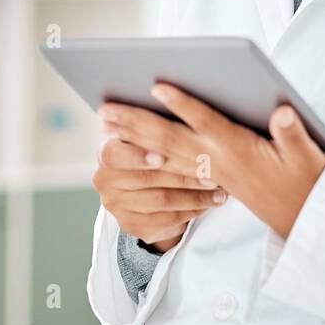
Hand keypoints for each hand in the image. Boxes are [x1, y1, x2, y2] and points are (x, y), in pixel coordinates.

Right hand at [92, 136, 229, 249]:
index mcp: (105, 153)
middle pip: (147, 179)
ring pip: (162, 200)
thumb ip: (151, 127)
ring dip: (194, 195)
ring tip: (219, 188)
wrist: (141, 187)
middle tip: (212, 170)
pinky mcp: (131, 225)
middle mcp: (105, 181)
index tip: (161, 156)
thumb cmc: (150, 152)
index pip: (114, 154)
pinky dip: (191, 210)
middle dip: (183, 174)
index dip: (137, 156)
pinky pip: (166, 219)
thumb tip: (170, 99)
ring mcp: (117, 206)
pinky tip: (209, 204)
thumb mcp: (146, 137)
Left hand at [98, 82, 324, 240]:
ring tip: (106, 122)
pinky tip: (130, 143)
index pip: (206, 123)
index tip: (157, 86)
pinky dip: (148, 154)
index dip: (183, 105)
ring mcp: (209, 172)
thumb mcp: (307, 157)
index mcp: (239, 151)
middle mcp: (217, 162)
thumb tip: (283, 112)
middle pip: (171, 138)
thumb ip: (293, 134)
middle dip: (137, 123)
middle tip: (105, 109)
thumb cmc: (305, 181)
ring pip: (165, 152)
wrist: (301, 219)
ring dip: (134, 137)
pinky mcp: (207, 178)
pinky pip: (171, 166)